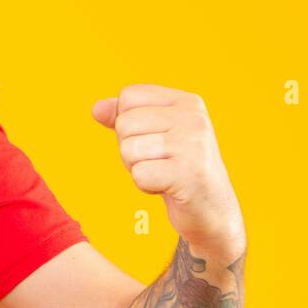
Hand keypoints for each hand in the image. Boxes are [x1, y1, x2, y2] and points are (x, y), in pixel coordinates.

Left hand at [92, 84, 245, 258]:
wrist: (210, 210)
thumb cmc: (176, 169)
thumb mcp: (152, 135)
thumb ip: (123, 117)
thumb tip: (97, 108)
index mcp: (186, 101)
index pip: (128, 96)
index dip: (128, 124)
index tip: (154, 140)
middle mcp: (194, 117)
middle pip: (124, 123)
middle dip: (131, 149)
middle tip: (159, 162)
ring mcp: (194, 144)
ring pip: (128, 149)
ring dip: (138, 169)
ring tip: (164, 174)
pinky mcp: (190, 173)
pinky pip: (139, 175)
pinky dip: (146, 186)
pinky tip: (168, 187)